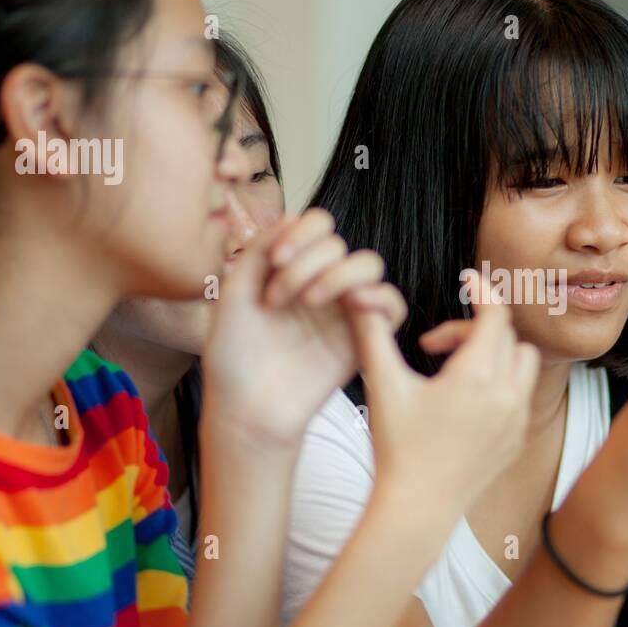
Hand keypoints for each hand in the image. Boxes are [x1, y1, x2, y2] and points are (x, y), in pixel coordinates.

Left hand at [204, 208, 404, 445]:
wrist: (246, 408)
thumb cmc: (234, 358)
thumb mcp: (235, 294)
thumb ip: (262, 251)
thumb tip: (294, 218)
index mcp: (291, 270)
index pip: (316, 227)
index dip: (302, 233)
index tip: (277, 260)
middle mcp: (319, 285)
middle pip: (338, 244)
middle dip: (307, 263)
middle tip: (278, 299)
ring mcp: (343, 311)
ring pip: (369, 265)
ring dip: (340, 274)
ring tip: (312, 302)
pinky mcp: (364, 339)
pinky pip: (393, 306)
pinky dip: (380, 297)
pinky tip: (354, 306)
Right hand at [352, 286, 537, 526]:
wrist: (417, 508)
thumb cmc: (396, 447)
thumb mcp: (381, 385)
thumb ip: (372, 333)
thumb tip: (360, 294)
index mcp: (476, 377)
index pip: (495, 314)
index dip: (482, 290)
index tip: (468, 279)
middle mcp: (506, 394)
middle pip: (505, 335)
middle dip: (472, 328)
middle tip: (433, 344)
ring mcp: (516, 418)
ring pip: (523, 361)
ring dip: (496, 351)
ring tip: (455, 367)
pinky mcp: (518, 437)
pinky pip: (523, 392)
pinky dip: (504, 380)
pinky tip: (468, 395)